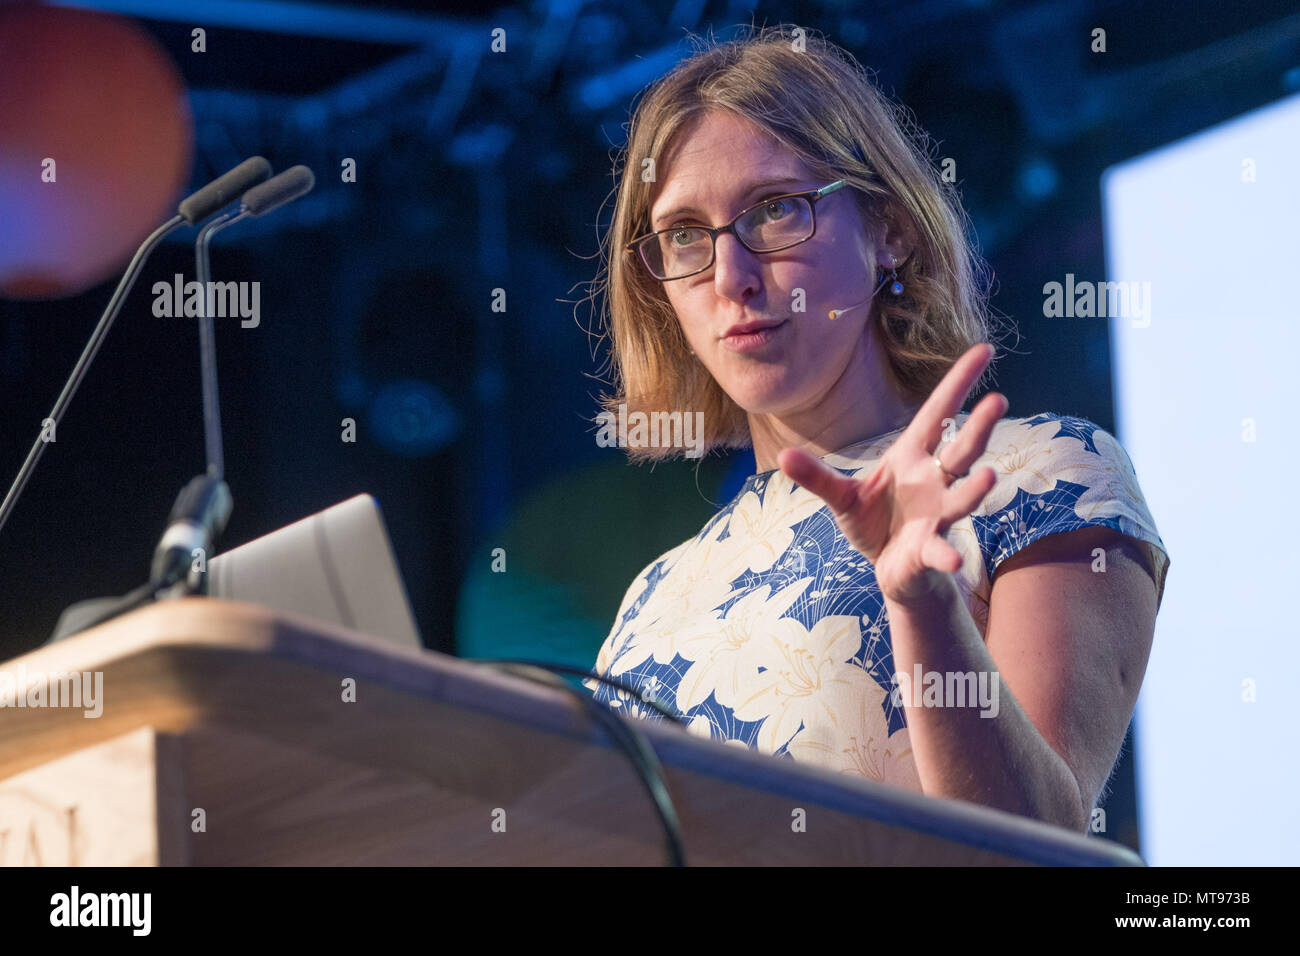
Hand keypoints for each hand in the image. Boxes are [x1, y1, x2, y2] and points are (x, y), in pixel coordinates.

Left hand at [777, 343, 1007, 604]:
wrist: (888, 568)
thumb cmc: (873, 522)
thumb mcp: (840, 496)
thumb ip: (816, 477)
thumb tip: (782, 455)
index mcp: (912, 457)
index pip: (939, 413)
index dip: (959, 382)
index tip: (985, 349)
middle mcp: (933, 481)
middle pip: (961, 449)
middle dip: (979, 427)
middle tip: (999, 400)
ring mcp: (937, 514)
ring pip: (961, 497)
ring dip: (975, 489)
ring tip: (989, 476)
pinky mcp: (930, 549)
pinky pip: (941, 550)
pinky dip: (947, 555)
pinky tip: (955, 560)